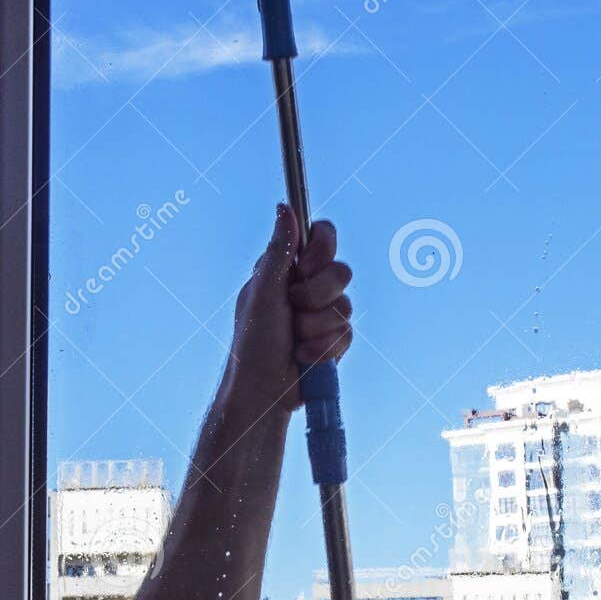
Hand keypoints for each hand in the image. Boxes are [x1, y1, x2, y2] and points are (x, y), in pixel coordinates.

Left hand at [226, 204, 352, 413]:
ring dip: (317, 326)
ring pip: (346, 305)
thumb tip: (285, 206)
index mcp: (285, 269)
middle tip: (294, 308)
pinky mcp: (332, 341)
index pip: (321, 237)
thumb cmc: (253, 342)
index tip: (305, 268)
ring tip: (294, 340)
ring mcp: (321, 315)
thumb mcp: (263, 292)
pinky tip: (304, 356)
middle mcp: (305, 288)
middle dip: (318, 294)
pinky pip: (347, 333)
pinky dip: (324, 347)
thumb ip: (279, 250)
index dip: (321, 250)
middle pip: (341, 271)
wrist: (262, 392)